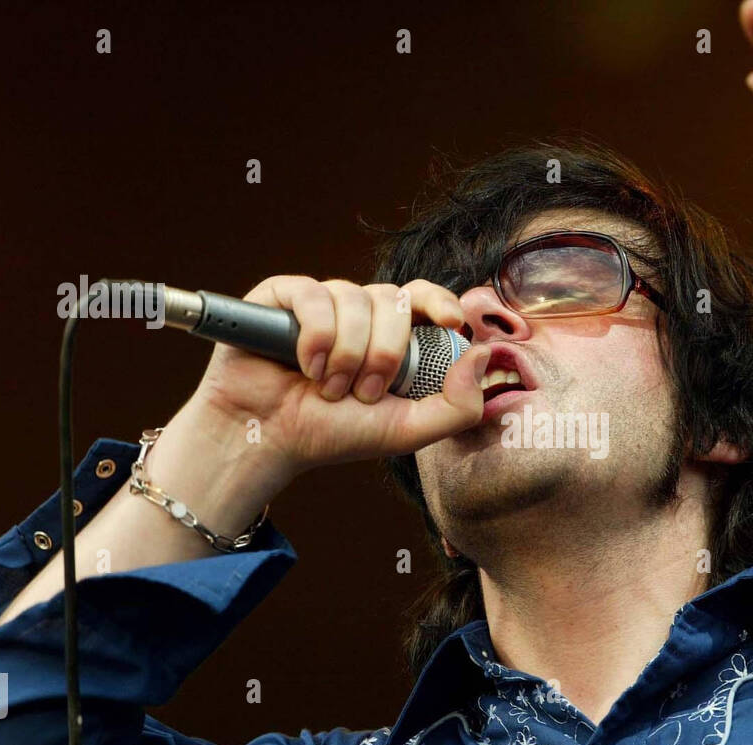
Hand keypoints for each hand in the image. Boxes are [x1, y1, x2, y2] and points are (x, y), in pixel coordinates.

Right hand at [193, 275, 490, 476]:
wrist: (270, 440)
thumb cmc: (335, 434)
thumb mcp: (407, 430)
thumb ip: (457, 404)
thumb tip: (482, 352)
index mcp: (392, 335)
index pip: (424, 297)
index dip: (440, 301)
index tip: (451, 322)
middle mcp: (359, 312)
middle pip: (394, 300)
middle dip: (385, 351)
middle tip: (364, 393)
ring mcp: (321, 302)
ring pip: (355, 298)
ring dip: (347, 353)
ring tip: (329, 388)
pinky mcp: (282, 297)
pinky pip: (313, 295)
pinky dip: (316, 335)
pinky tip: (305, 365)